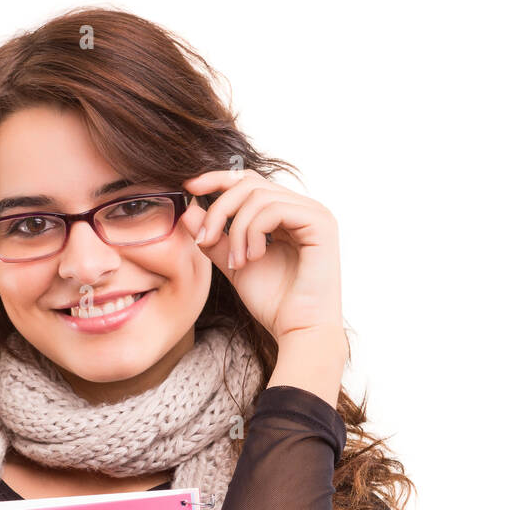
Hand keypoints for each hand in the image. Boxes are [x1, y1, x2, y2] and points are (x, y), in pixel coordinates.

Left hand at [180, 167, 343, 344]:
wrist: (298, 331)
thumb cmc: (273, 303)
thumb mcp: (235, 265)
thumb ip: (215, 239)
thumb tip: (189, 210)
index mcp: (285, 214)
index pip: (249, 181)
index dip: (218, 178)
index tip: (190, 187)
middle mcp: (302, 208)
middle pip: (250, 184)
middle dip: (219, 209)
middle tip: (204, 240)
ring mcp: (314, 213)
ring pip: (258, 196)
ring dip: (236, 230)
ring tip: (237, 262)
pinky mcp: (320, 223)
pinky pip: (274, 209)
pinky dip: (254, 232)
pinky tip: (253, 258)